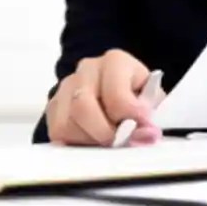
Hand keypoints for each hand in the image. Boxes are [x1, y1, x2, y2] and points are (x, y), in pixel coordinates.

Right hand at [45, 49, 163, 145]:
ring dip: (88, 140)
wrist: (119, 92)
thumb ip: (150, 115)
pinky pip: (57, 133)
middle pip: (82, 106)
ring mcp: (66, 87)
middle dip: (103, 133)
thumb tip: (146, 134)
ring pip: (66, 124)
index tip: (143, 130)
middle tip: (119, 143)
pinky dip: (74, 143)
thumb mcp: (152, 100)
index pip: (115, 93)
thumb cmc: (137, 96)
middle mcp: (87, 70)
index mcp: (116, 62)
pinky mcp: (54, 107)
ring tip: (106, 142)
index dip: (129, 117)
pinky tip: (91, 141)